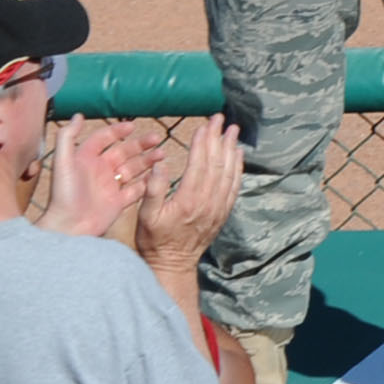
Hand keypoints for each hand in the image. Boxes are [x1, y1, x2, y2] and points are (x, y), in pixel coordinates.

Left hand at [40, 116, 163, 238]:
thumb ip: (67, 137)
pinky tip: (159, 175)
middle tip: (157, 139)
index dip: (118, 131)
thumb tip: (78, 115)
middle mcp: (100, 170)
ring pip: (134, 168)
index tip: (133, 126)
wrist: (69, 227)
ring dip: (148, 160)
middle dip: (140, 144)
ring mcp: (110, 186)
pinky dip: (149, 182)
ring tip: (162, 155)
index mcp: (86, 158)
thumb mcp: (62, 162)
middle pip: (124, 151)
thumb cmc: (63, 195)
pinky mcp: (119, 202)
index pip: (104, 138)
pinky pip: (137, 188)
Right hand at [136, 115, 242, 271]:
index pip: (199, 163)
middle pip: (217, 164)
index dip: (203, 141)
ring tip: (232, 131)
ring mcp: (218, 207)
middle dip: (218, 139)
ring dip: (231, 150)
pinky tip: (238, 155)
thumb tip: (161, 163)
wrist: (173, 264)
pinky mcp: (223, 212)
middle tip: (220, 119)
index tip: (205, 124)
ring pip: (229, 173)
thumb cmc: (155, 240)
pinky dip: (238, 168)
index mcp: (188, 200)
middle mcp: (208, 202)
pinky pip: (234, 186)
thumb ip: (154, 189)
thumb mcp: (145, 216)